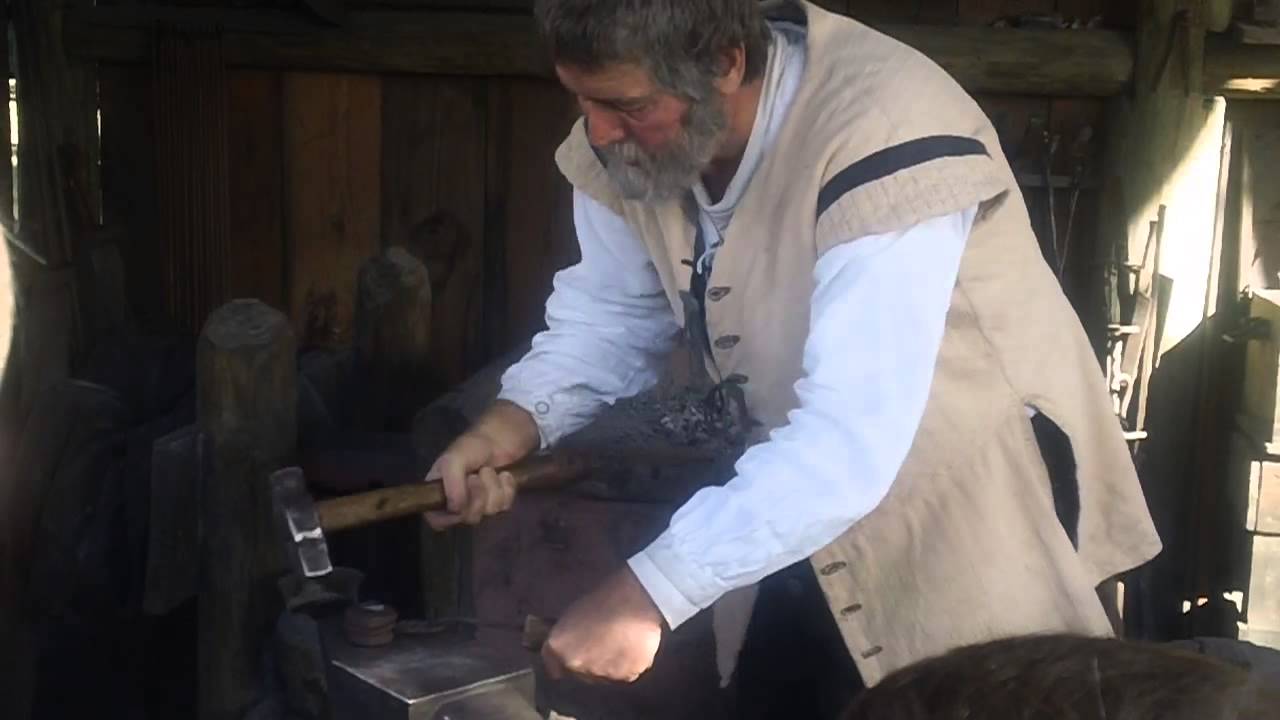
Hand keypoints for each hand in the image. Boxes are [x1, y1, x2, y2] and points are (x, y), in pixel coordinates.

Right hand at [424, 401, 539, 530]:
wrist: (503, 437)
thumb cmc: (472, 446)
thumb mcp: (454, 460)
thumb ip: (451, 484)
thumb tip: (456, 509)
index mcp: (441, 493)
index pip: (437, 520)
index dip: (449, 517)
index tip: (459, 505)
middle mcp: (459, 501)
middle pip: (467, 518)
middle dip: (477, 497)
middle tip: (478, 476)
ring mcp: (481, 502)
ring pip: (488, 512)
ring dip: (493, 489)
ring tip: (492, 471)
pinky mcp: (500, 500)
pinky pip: (505, 506)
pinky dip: (507, 489)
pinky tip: (505, 475)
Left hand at [541, 567, 663, 682]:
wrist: (634, 598)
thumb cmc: (604, 597)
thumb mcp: (574, 612)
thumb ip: (567, 636)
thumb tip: (570, 645)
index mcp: (558, 647)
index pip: (553, 666)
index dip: (565, 659)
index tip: (575, 652)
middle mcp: (575, 665)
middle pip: (580, 674)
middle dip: (588, 663)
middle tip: (602, 642)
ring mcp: (600, 674)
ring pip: (604, 676)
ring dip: (610, 664)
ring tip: (621, 641)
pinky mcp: (626, 676)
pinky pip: (626, 674)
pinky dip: (630, 664)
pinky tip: (634, 644)